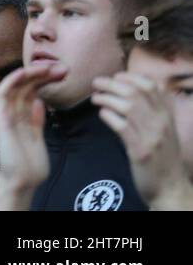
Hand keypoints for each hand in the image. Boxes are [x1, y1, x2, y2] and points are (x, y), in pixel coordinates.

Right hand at [0, 64, 65, 208]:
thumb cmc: (30, 164)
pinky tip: (27, 72)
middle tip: (62, 69)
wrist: (23, 181)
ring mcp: (4, 113)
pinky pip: (2, 93)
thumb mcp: (38, 136)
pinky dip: (12, 79)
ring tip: (51, 68)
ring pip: (14, 83)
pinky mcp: (0, 118)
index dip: (45, 78)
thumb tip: (40, 101)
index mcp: (21, 115)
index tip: (62, 74)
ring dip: (32, 72)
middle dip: (43, 73)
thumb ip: (36, 119)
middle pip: (25, 83)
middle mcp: (11, 111)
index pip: (31, 89)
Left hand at [92, 72, 190, 208]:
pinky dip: (108, 116)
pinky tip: (102, 114)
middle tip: (96, 82)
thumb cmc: (163, 157)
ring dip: (106, 98)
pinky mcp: (140, 151)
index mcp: (167, 116)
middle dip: (112, 83)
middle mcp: (161, 123)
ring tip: (95, 98)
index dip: (131, 77)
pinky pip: (122, 127)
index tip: (116, 76)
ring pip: (128, 106)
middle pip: (135, 92)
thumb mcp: (163, 130)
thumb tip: (130, 90)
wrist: (171, 188)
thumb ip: (152, 112)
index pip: (151, 86)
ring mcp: (152, 137)